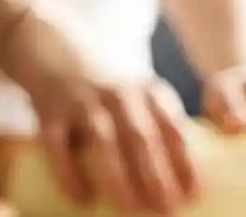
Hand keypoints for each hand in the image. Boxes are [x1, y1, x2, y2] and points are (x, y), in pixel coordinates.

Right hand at [31, 77, 197, 213]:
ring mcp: (83, 101)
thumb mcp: (139, 90)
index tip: (195, 192)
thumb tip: (179, 172)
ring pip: (105, 142)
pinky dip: (70, 173)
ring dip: (120, 178)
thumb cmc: (107, 83)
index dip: (185, 161)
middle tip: (168, 209)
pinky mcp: (50, 110)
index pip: (173, 128)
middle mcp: (119, 94)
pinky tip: (82, 199)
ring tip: (132, 209)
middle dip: (157, 176)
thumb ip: (158, 121)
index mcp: (148, 90)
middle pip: (142, 138)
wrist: (54, 45)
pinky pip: (59, 146)